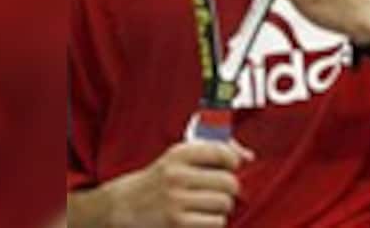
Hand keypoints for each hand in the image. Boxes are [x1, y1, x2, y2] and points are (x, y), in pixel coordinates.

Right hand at [109, 140, 253, 226]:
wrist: (121, 207)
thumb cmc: (159, 182)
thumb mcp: (180, 158)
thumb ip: (216, 150)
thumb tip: (248, 156)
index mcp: (179, 154)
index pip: (223, 153)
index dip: (232, 162)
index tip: (226, 167)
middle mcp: (176, 176)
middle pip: (230, 183)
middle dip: (227, 190)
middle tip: (214, 192)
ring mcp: (175, 202)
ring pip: (224, 205)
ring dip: (220, 208)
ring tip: (203, 206)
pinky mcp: (177, 225)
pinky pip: (216, 223)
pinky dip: (212, 223)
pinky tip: (198, 219)